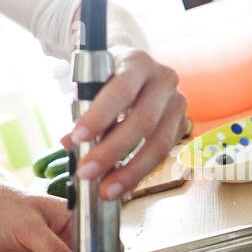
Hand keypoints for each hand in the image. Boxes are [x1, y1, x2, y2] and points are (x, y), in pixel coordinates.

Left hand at [63, 46, 188, 200]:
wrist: (134, 69)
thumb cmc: (108, 76)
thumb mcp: (92, 83)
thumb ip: (82, 110)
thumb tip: (69, 144)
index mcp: (138, 62)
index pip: (121, 90)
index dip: (100, 115)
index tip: (78, 137)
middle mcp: (164, 80)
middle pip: (143, 120)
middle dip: (112, 150)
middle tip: (87, 172)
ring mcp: (177, 103)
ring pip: (160, 142)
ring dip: (131, 170)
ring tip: (107, 190)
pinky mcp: (182, 124)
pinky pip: (164, 154)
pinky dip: (141, 172)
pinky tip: (122, 187)